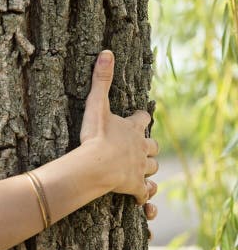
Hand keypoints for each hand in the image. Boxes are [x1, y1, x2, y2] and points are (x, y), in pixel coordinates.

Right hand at [78, 50, 159, 206]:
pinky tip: (141, 196)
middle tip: (142, 148)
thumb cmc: (96, 136)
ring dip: (148, 168)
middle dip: (149, 147)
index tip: (141, 117)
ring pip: (152, 168)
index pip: (143, 120)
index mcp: (133, 129)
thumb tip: (106, 53)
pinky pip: (144, 192)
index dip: (142, 119)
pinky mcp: (134, 186)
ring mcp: (139, 168)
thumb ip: (100, 80)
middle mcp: (140, 148)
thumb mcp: (96, 106)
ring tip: (141, 170)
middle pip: (153, 146)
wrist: (96, 166)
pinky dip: (144, 194)